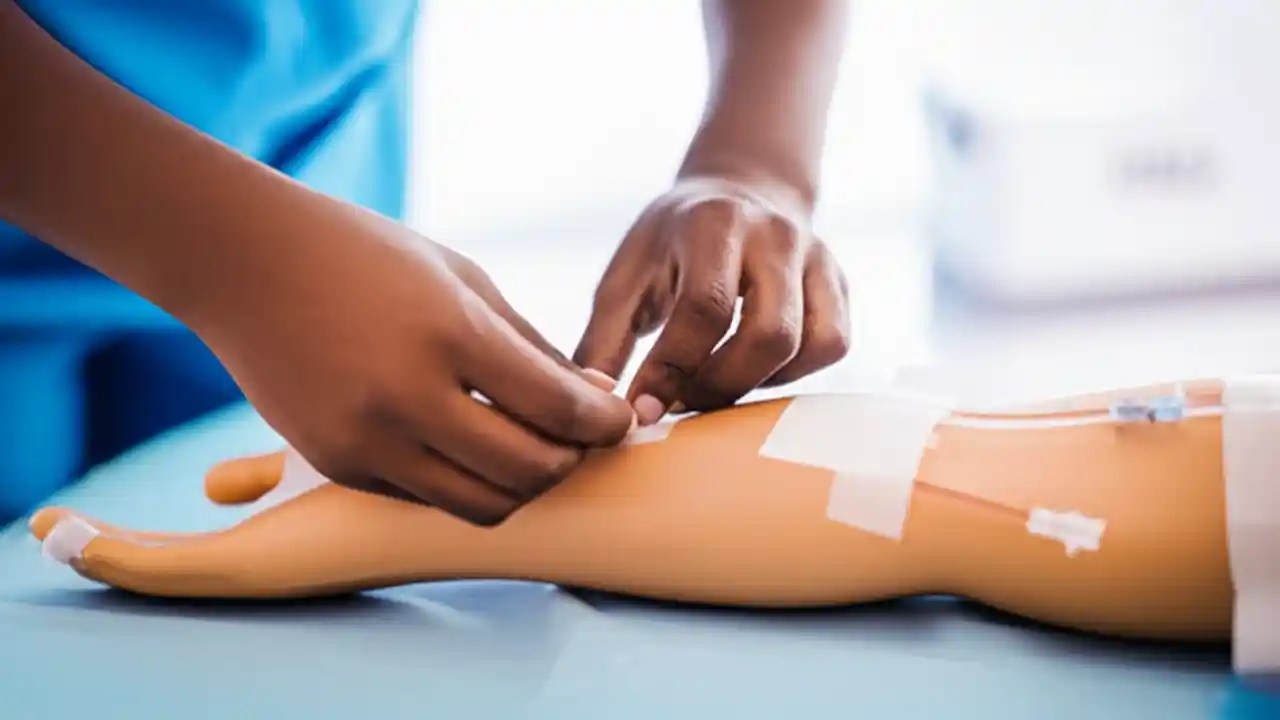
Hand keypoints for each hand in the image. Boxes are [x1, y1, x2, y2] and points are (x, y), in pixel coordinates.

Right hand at [192, 201, 634, 525]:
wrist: (245, 262)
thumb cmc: (365, 255)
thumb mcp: (462, 280)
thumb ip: (530, 347)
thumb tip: (593, 401)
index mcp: (450, 334)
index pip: (558, 408)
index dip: (604, 423)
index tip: (617, 419)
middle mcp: (408, 397)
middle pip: (529, 471)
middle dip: (571, 460)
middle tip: (579, 439)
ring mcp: (366, 440)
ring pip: (481, 504)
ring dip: (521, 485)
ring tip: (530, 449)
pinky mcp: (337, 465)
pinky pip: (427, 498)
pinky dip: (463, 483)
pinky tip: (467, 446)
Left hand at [574, 176, 850, 422]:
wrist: (737, 193)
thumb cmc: (668, 246)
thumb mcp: (625, 278)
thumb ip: (603, 341)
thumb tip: (595, 407)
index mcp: (714, 224)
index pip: (705, 309)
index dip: (673, 369)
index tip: (643, 410)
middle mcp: (775, 235)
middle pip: (769, 334)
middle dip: (721, 385)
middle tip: (682, 402)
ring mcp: (816, 256)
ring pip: (809, 344)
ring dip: (758, 382)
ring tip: (714, 383)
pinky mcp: (838, 282)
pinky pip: (832, 344)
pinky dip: (793, 373)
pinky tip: (752, 369)